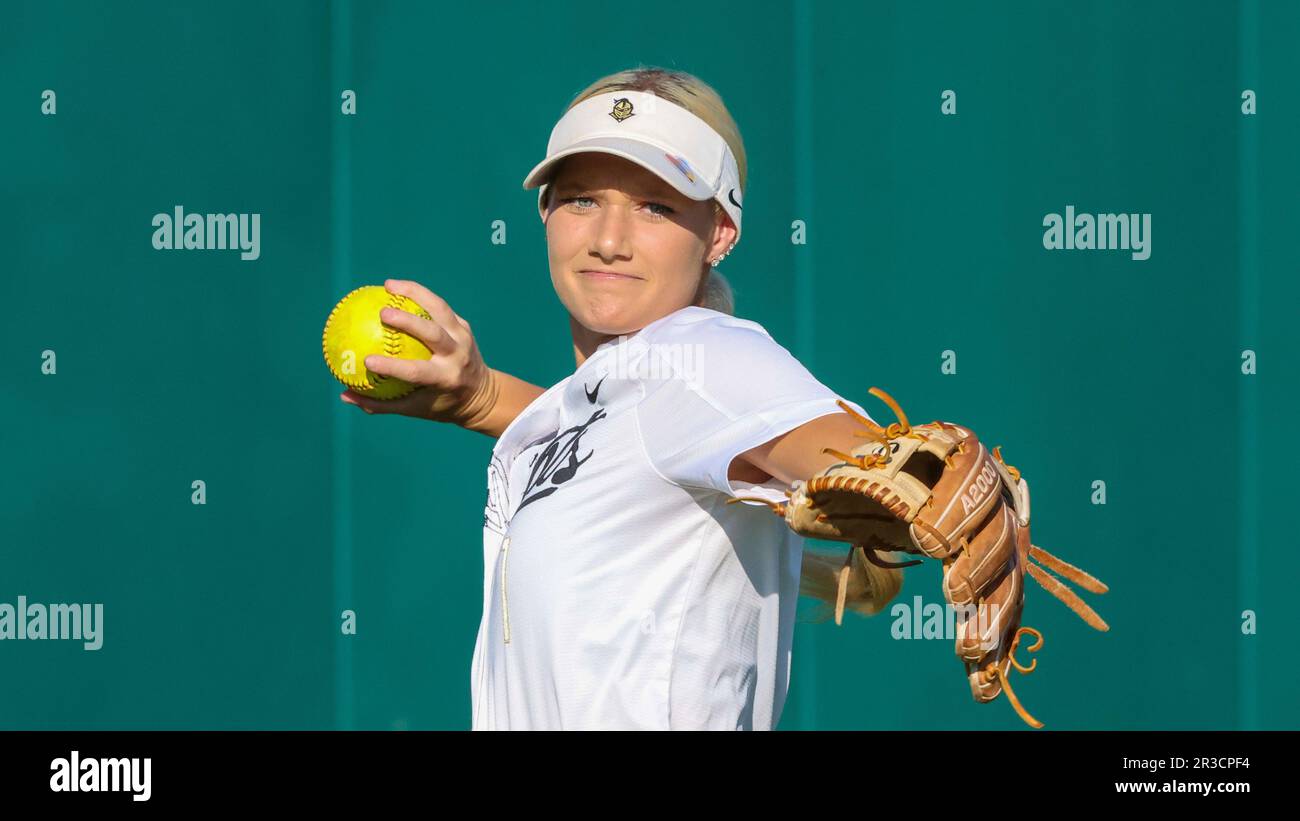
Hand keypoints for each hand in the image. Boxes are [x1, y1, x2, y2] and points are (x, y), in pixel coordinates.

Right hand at [339, 279, 497, 427]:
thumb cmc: (440, 403)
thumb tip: (344, 395)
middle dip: (408, 321)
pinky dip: (420, 296)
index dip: (392, 366)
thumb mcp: (414, 409)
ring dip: (415, 293)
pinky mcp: (464, 326)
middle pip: (433, 333)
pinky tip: (398, 288)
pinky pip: (440, 307)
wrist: (482, 394)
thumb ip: (380, 404)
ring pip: (440, 309)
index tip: (367, 360)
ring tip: (389, 285)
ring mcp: (464, 338)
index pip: (417, 371)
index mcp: (445, 379)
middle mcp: (457, 357)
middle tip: (381, 312)